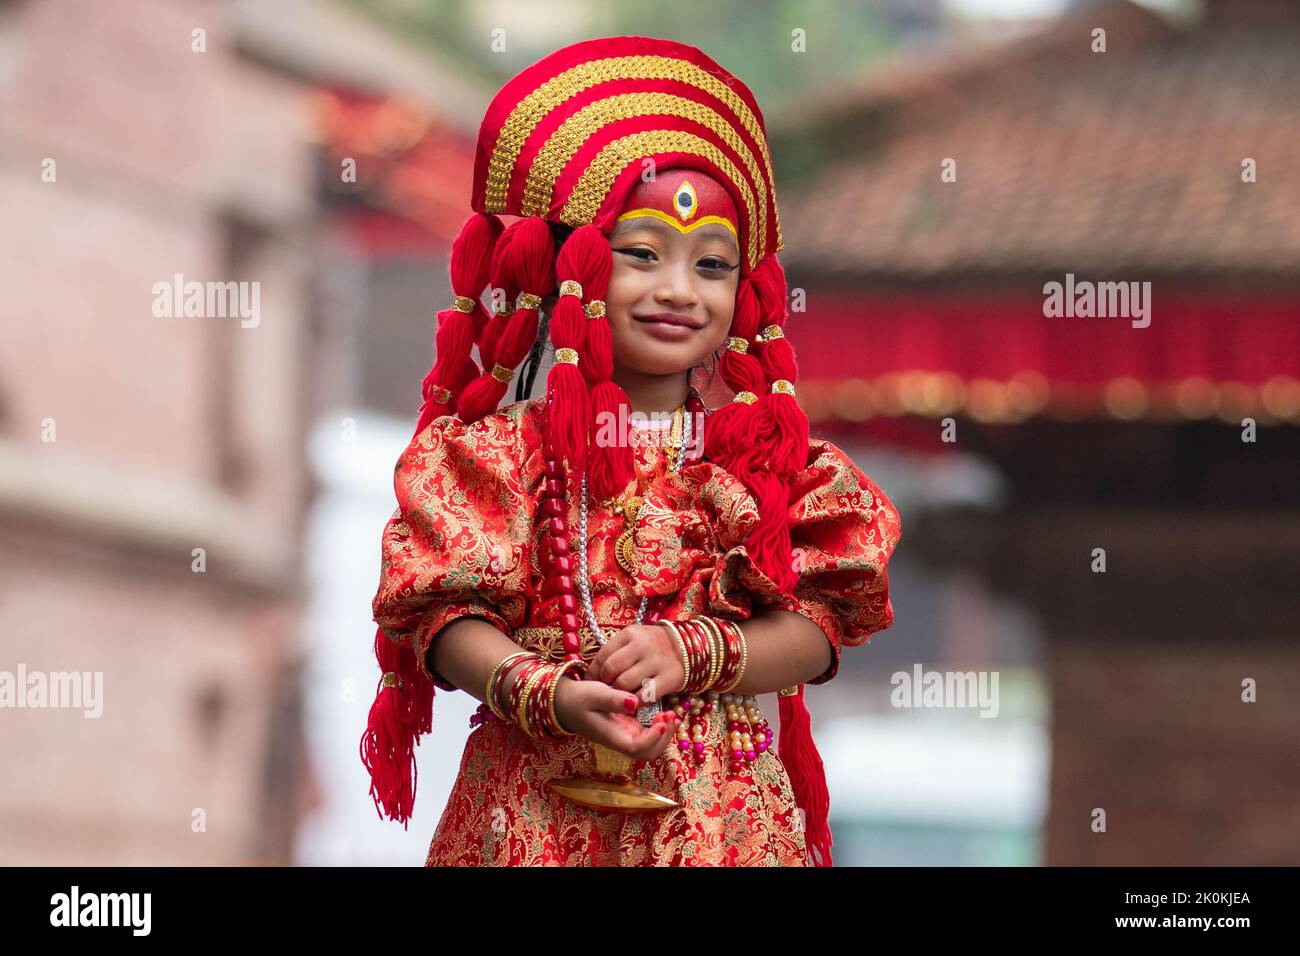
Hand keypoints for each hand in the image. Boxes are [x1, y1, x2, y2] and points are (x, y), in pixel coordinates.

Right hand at [553, 677, 678, 760]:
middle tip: (671, 716)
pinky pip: (648, 735)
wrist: (567, 703)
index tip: (662, 721)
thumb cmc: (579, 699)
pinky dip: (660, 728)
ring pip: (651, 746)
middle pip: (648, 753)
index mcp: (612, 736)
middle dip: (664, 739)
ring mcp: (625, 736)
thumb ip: (613, 699)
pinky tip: (664, 713)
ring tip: (671, 714)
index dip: (652, 739)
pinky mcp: (628, 729)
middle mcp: (621, 740)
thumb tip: (634, 703)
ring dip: (664, 734)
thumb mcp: (594, 694)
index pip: (636, 747)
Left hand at [586, 623, 685, 698]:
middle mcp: (643, 645)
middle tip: (609, 690)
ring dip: (621, 694)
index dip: (594, 674)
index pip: (602, 656)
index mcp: (630, 634)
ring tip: (623, 696)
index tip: (593, 683)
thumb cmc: (654, 646)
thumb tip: (592, 675)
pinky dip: (637, 701)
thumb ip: (615, 653)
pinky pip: (645, 695)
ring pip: (625, 684)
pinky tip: (638, 701)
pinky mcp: (670, 678)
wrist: (690, 647)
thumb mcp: (634, 640)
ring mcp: (657, 661)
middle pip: (611, 671)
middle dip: (606, 684)